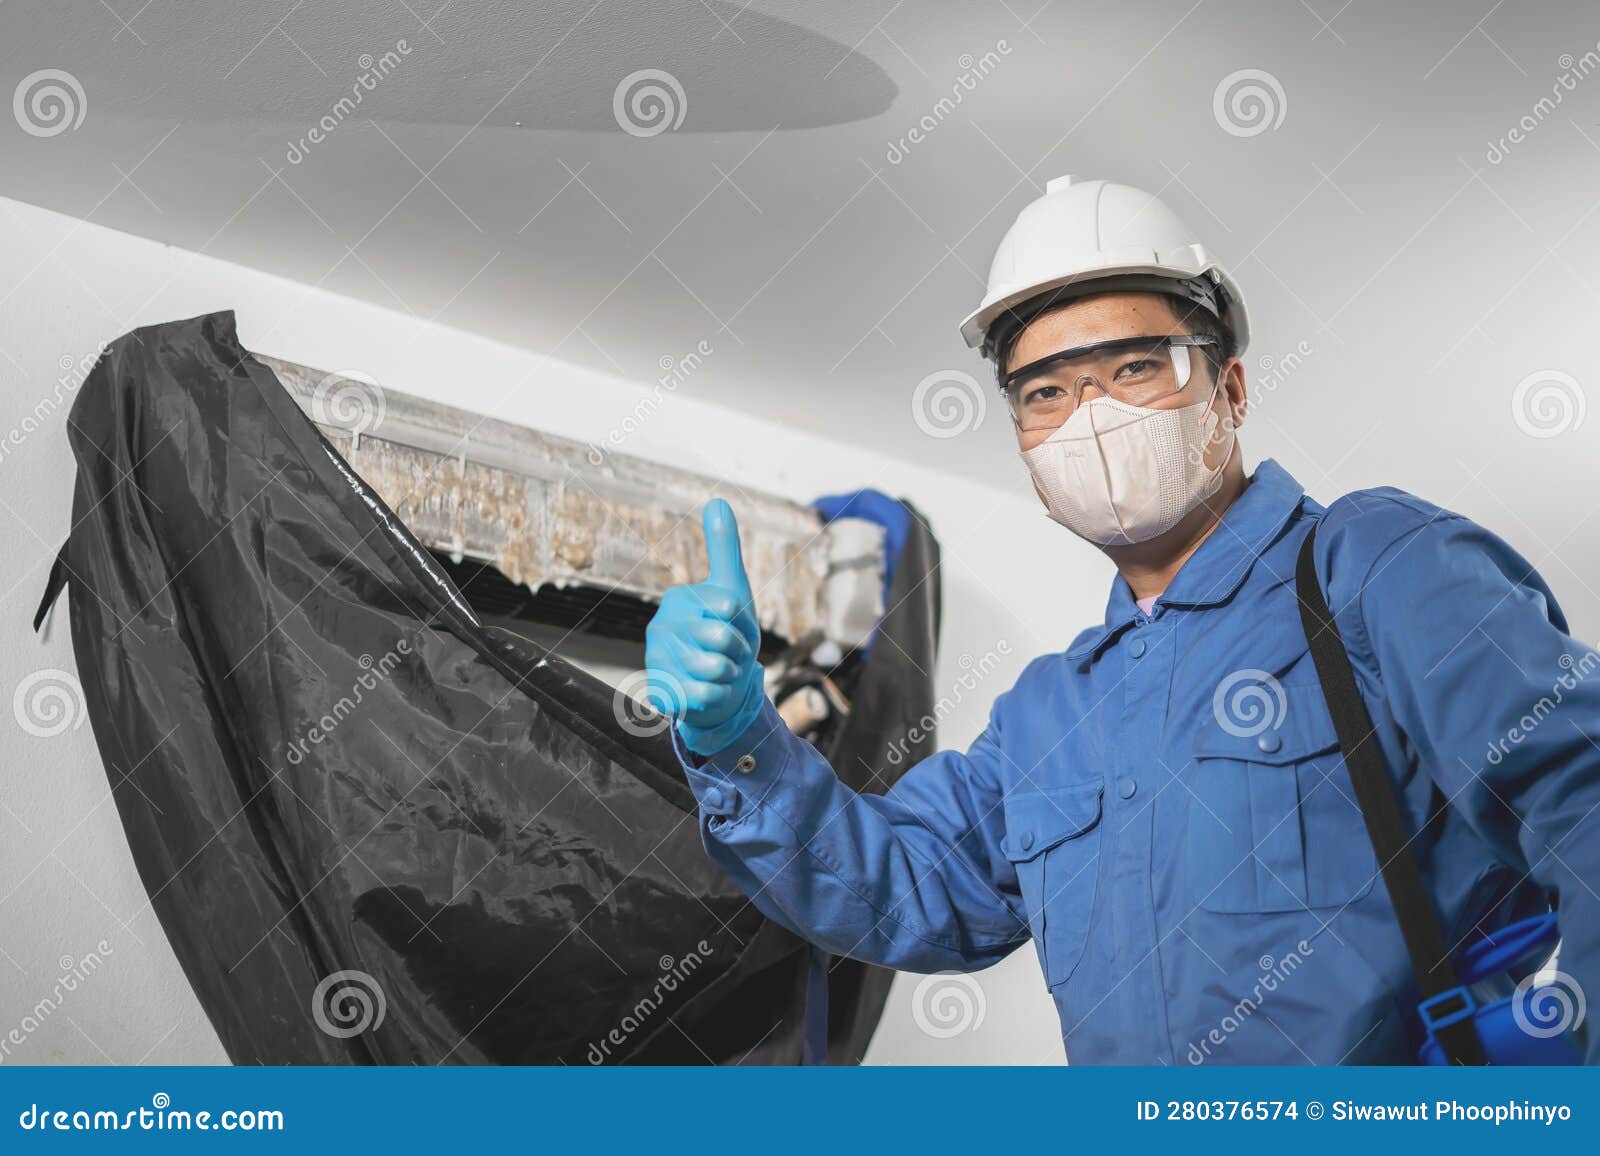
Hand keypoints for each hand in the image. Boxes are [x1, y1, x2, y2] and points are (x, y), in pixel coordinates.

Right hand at [645, 498, 764, 755]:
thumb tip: (718, 500)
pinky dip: (717, 695)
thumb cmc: (726, 631)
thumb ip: (724, 547)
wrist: (718, 683)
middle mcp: (660, 628)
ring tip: (720, 671)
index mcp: (678, 599)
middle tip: (729, 651)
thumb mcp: (731, 587)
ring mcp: (658, 662)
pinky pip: (704, 695)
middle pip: (722, 638)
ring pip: (715, 669)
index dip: (742, 621)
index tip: (732, 624)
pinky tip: (709, 690)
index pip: (728, 607)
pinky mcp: (661, 694)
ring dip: (730, 674)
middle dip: (738, 649)